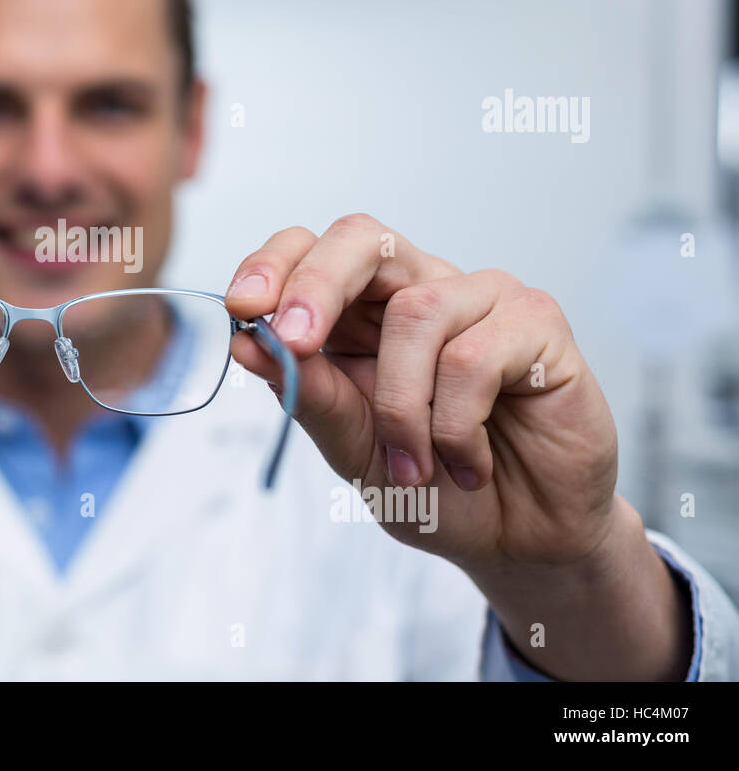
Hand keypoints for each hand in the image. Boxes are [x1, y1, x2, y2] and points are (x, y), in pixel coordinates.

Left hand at [226, 216, 690, 678]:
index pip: (310, 249)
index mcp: (361, 310)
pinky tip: (469, 463)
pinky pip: (474, 356)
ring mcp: (482, 298)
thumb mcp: (351, 447)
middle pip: (361, 240)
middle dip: (316, 286)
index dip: (273, 265)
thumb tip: (247, 342)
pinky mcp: (537, 322)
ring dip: (402, 407)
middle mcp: (420, 287)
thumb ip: (308, 394)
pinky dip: (456, 426)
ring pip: (415, 312)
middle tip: (296, 342)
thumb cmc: (429, 484)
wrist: (513, 540)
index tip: (243, 309)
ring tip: (416, 467)